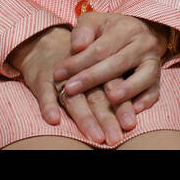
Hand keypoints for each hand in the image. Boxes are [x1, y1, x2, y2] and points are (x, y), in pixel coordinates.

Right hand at [8, 26, 132, 145]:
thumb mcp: (100, 60)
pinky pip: (44, 92)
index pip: (114, 87)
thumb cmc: (80, 55)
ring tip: (96, 137)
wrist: (45, 41)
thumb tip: (138, 105)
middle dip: (107, 118)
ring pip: (74, 98)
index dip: (122, 106)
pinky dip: (48, 105)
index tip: (130, 125)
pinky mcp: (41, 77)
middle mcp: (82, 72)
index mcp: (101, 65)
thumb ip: (119, 81)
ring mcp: (61, 75)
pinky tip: (54, 120)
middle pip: (97, 97)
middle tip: (116, 138)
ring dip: (85, 118)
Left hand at [52, 12, 166, 115]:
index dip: (78, 62)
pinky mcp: (158, 79)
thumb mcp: (94, 22)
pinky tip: (133, 110)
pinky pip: (155, 91)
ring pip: (143, 77)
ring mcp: (153, 62)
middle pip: (118, 63)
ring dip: (127, 90)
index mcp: (126, 29)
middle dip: (92, 78)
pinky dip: (145, 102)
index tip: (57, 74)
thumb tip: (76, 47)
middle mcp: (143, 44)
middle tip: (69, 90)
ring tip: (110, 99)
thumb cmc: (109, 31)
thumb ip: (82, 31)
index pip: (100, 48)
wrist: (139, 33)